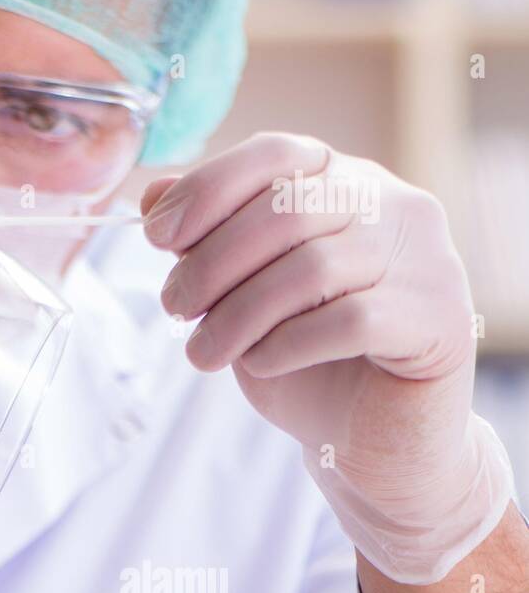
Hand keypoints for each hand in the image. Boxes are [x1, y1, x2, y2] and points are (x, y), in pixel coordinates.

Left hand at [142, 133, 513, 583]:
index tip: (157, 237)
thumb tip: (154, 195)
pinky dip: (287, 344)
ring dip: (237, 315)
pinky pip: (349, 321)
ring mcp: (426, 260)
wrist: (372, 439)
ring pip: (313, 268)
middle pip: (287, 209)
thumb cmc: (303, 355)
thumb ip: (206, 237)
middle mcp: (395, 206)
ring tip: (202, 352)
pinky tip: (260, 364)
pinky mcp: (439, 320)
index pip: (275, 153)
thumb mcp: (240, 290)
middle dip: (211, 261)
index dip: (207, 188)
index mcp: (346, 181)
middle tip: (174, 306)